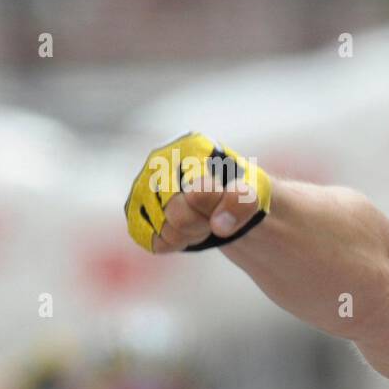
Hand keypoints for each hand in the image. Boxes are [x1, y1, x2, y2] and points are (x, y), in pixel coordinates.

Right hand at [125, 132, 271, 252]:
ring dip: (190, 232)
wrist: (226, 203)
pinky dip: (175, 241)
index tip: (227, 198)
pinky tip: (187, 227)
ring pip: (164, 230)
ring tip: (201, 218)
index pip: (199, 194)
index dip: (216, 206)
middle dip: (201, 222)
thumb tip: (219, 225)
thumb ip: (241, 202)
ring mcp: (143, 185)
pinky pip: (153, 240)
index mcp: (190, 147)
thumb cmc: (239, 191)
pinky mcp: (136, 210)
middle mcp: (159, 161)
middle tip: (214, 213)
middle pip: (176, 214)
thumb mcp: (251, 194)